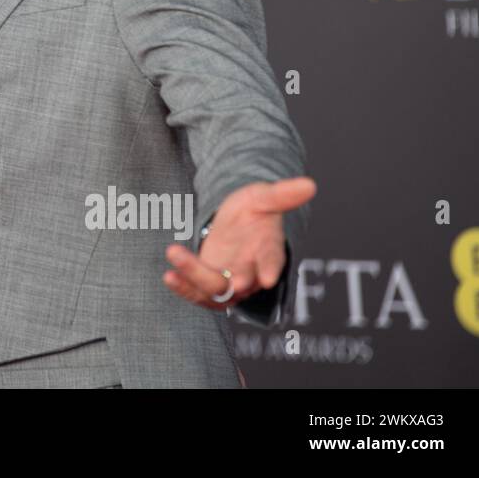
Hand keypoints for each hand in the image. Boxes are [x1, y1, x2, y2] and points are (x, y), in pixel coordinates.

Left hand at [162, 176, 316, 310]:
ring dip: (195, 277)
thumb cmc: (252, 212)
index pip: (272, 262)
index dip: (270, 268)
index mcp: (268, 252)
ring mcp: (230, 284)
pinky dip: (184, 287)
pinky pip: (198, 294)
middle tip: (219, 276)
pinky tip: (168, 275)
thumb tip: (310, 184)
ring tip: (175, 254)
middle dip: (230, 282)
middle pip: (241, 283)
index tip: (268, 278)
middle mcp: (252, 274)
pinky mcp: (210, 287)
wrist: (236, 227)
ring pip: (216, 291)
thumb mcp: (262, 198)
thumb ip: (281, 194)